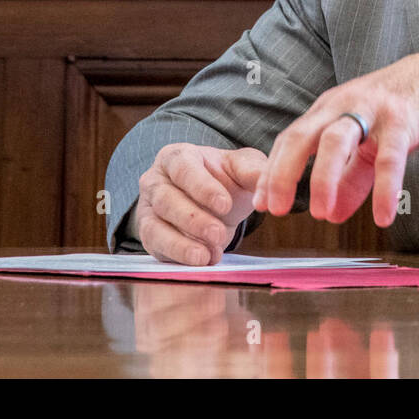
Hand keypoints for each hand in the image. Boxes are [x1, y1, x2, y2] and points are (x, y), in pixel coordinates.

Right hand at [136, 143, 266, 265]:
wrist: (215, 202)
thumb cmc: (226, 179)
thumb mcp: (243, 168)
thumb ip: (255, 172)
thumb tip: (271, 183)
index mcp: (177, 157)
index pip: (183, 168)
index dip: (202, 187)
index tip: (224, 205)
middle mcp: (156, 181)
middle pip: (167, 199)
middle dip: (193, 219)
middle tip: (218, 234)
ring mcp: (148, 208)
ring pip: (156, 226)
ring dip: (182, 243)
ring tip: (207, 256)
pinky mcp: (149, 234)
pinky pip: (156, 246)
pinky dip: (177, 256)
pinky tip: (201, 261)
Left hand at [252, 45, 418, 227]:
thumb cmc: (403, 109)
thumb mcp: (370, 145)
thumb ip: (351, 179)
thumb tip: (332, 216)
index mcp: (329, 111)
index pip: (290, 140)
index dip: (273, 172)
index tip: (262, 203)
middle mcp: (343, 106)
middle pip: (301, 136)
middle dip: (283, 173)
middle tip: (275, 209)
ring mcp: (372, 109)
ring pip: (336, 141)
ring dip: (323, 178)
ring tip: (321, 215)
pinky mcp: (404, 118)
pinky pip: (390, 156)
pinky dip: (384, 188)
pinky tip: (382, 216)